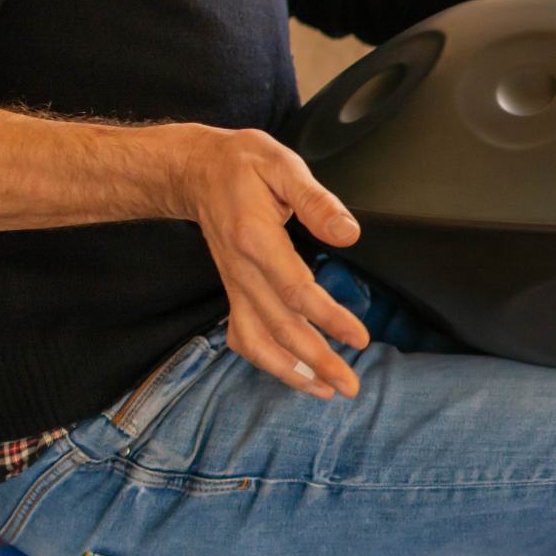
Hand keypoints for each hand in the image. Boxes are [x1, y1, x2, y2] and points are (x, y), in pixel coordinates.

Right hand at [170, 127, 369, 399]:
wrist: (196, 170)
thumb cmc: (243, 165)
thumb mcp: (283, 165)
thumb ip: (317, 201)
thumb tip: (348, 234)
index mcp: (256, 239)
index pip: (295, 291)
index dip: (328, 319)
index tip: (359, 339)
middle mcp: (241, 270)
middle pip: (279, 328)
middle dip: (316, 362)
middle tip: (351, 386)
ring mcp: (235, 285)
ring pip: (257, 341)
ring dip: (291, 371)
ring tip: (326, 390)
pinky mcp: (234, 291)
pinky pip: (244, 335)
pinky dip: (268, 360)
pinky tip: (294, 373)